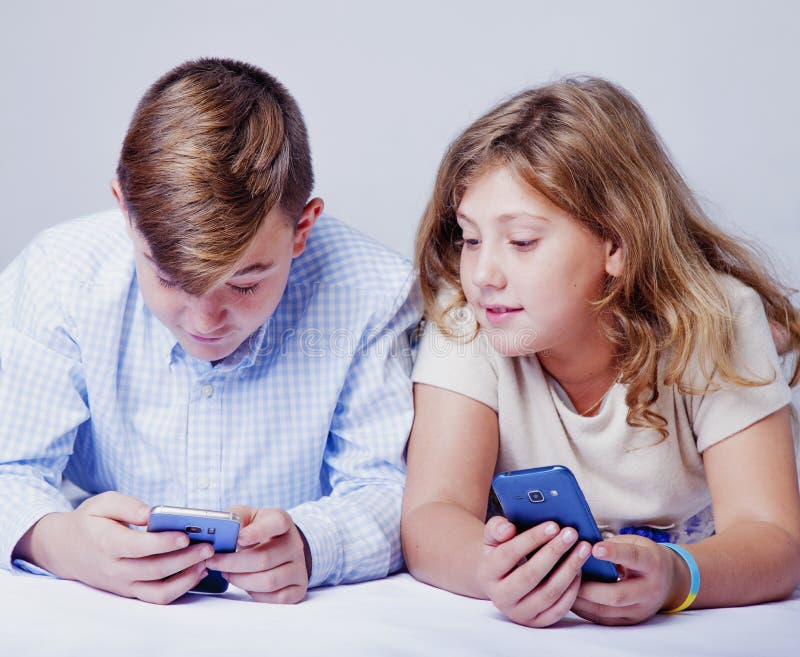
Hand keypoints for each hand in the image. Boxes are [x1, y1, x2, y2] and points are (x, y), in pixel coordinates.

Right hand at [14, 492, 211, 603]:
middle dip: (185, 558)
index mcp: (107, 544)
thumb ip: (128, 505)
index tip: (185, 534)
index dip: (163, 542)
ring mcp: (123, 584)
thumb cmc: (90, 522)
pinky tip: (196, 572)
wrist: (66, 549)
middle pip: (155, 569)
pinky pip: (157, 598)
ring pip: (159, 590)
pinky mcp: (130, 592)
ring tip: (206, 561)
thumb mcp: (103, 503)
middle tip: (208, 546)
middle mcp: (115, 569)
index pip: (138, 547)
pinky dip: (180, 589)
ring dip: (187, 578)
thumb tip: (152, 513)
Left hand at [206, 506, 308, 603]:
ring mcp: (299, 567)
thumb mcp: (246, 516)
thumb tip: (220, 531)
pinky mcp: (299, 587)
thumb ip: (233, 518)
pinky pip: (276, 598)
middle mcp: (295, 544)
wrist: (279, 544)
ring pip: (269, 581)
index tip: (237, 539)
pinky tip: (245, 584)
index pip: (277, 523)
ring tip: (226, 574)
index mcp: (283, 522)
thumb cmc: (257, 530)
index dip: (257, 532)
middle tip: (214, 562)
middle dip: (234, 564)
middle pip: (265, 558)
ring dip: (241, 581)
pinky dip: (255, 594)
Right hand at [475, 516, 592, 627]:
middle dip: (554, 552)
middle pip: (531, 575)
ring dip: (569, 569)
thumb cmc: (500, 553)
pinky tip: (579, 569)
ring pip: (548, 593)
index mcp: (488, 573)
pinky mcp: (536, 622)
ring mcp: (519, 613)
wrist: (499, 582)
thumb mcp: (492, 537)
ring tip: (582, 549)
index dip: (532, 539)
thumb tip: (509, 530)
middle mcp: (501, 597)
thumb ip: (497, 528)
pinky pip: (559, 608)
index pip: (509, 554)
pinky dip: (572, 588)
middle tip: (572, 533)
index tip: (553, 525)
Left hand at [571, 535, 686, 624]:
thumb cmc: (644, 555)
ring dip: (582, 601)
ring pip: (607, 611)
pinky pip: (604, 620)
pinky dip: (584, 610)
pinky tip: (570, 598)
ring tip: (562, 587)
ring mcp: (641, 609)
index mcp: (652, 563)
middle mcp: (649, 589)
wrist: (670, 579)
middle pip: (617, 594)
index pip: (633, 558)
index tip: (594, 548)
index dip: (613, 553)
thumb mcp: (635, 542)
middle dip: (589, 587)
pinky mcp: (631, 621)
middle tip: (568, 575)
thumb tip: (581, 545)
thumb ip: (612, 544)